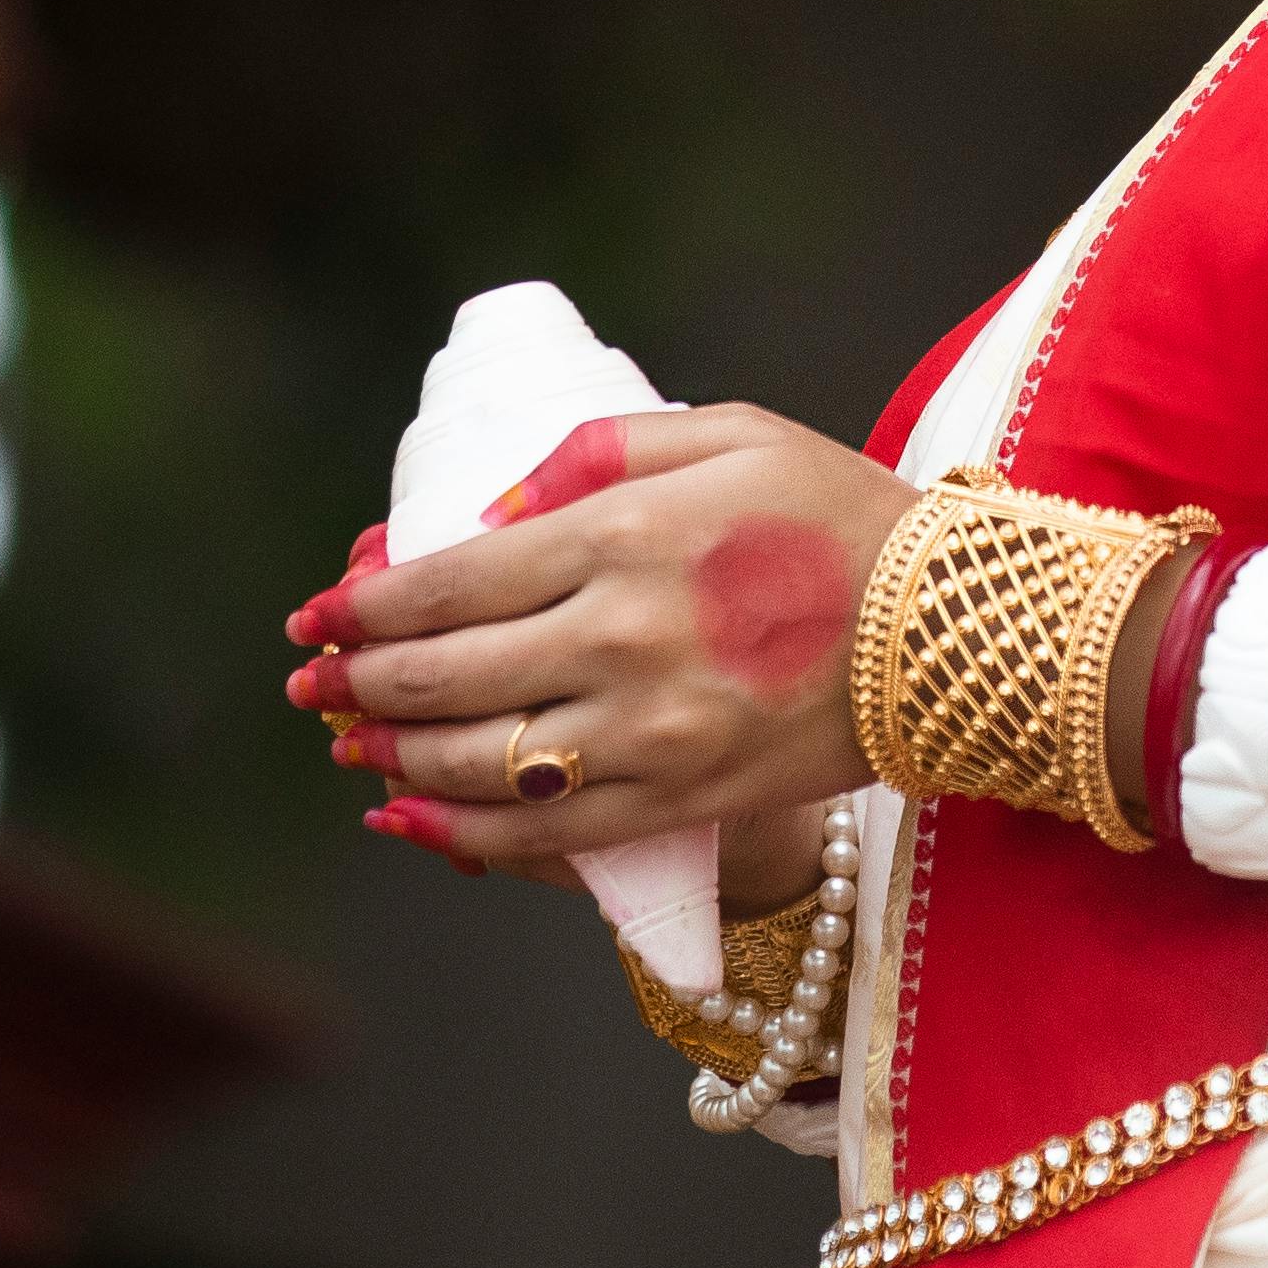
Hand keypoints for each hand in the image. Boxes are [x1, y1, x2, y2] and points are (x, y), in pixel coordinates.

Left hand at [285, 404, 917, 868]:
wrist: (956, 630)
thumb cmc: (838, 513)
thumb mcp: (728, 432)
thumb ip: (596, 454)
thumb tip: (488, 514)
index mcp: (623, 539)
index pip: (448, 584)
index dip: (362, 607)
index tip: (318, 615)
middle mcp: (620, 642)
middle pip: (442, 680)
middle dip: (356, 684)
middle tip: (311, 681)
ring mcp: (647, 735)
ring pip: (477, 765)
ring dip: (392, 757)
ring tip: (352, 743)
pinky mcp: (679, 800)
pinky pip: (544, 835)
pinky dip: (461, 831)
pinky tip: (412, 815)